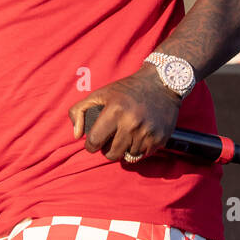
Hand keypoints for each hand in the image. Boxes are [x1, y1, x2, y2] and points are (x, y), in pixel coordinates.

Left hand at [67, 69, 181, 162]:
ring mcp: (147, 133)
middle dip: (107, 149)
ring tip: (126, 135)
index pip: (94, 141)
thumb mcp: (101, 93)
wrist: (161, 83)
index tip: (93, 142)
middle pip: (111, 154)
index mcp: (115, 111)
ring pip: (127, 156)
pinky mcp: (160, 139)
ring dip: (124, 149)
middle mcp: (132, 124)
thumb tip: (77, 135)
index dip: (90, 145)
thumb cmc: (127, 89)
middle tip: (109, 140)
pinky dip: (138, 149)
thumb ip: (80, 111)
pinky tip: (138, 136)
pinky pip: (142, 155)